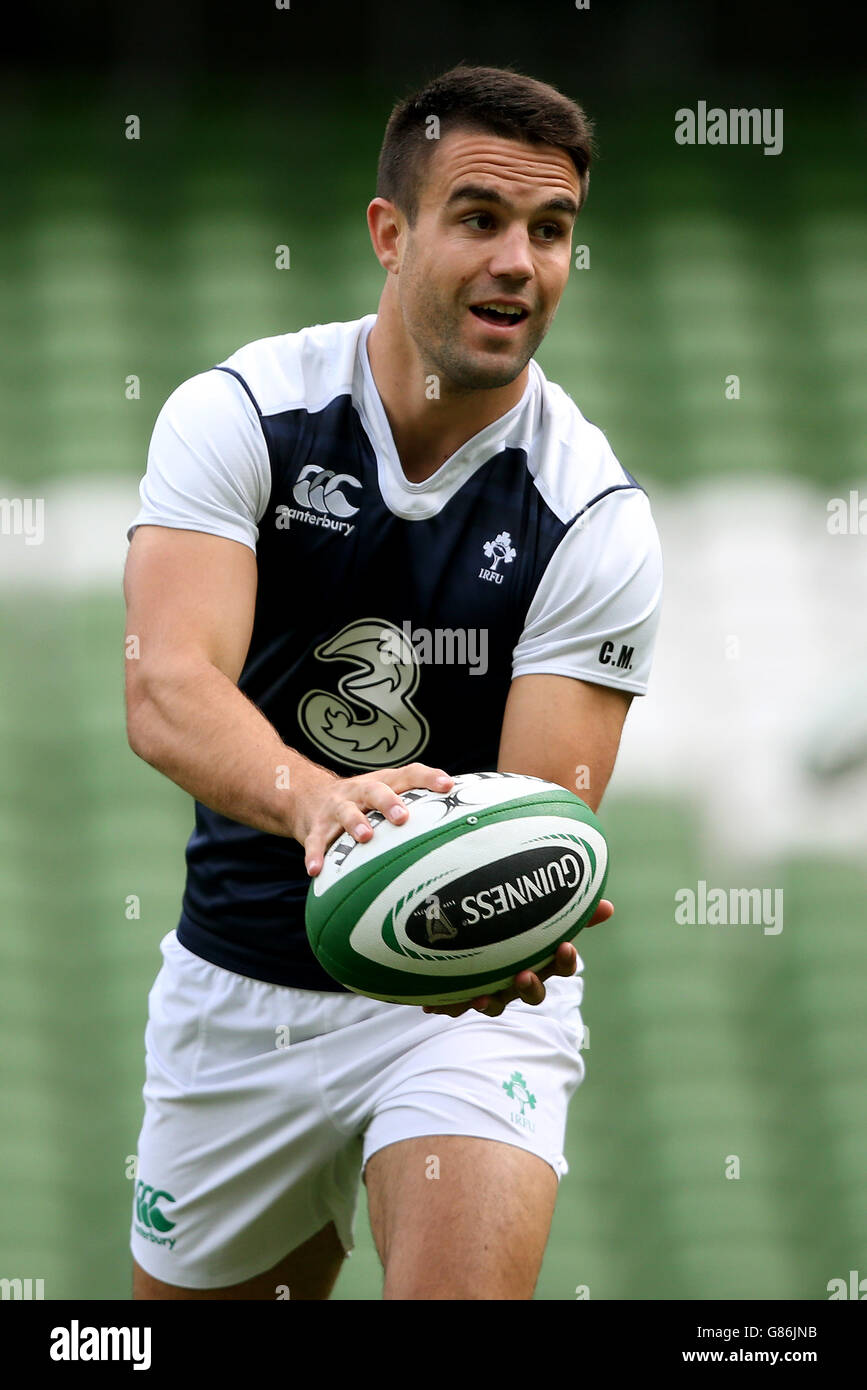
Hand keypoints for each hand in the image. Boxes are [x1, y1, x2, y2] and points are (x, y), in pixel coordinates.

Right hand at [298, 762, 453, 874]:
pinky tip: (316, 870)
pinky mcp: (316, 826)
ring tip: (365, 837)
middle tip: (403, 817)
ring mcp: (336, 807)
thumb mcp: (384, 796)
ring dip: (355, 823)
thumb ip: (415, 807)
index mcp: (382, 783)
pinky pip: (315, 841)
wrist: (307, 797)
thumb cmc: (362, 803)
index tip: (448, 785)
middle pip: (375, 790)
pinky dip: (315, 854)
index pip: (408, 774)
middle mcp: (359, 791)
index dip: (428, 778)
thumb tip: (460, 826)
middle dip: (389, 801)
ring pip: (346, 812)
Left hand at [421, 899, 613, 1017]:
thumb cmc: (510, 922)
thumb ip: (567, 906)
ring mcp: (491, 989)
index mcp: (540, 959)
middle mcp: (518, 979)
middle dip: (529, 987)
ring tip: (480, 996)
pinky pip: (457, 1005)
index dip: (564, 961)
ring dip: (491, 1002)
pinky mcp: (462, 994)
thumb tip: (610, 907)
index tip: (565, 946)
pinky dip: (449, 1005)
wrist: (461, 938)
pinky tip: (434, 1005)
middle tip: (523, 976)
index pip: (560, 965)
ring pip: (496, 1004)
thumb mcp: (534, 910)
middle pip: (531, 991)